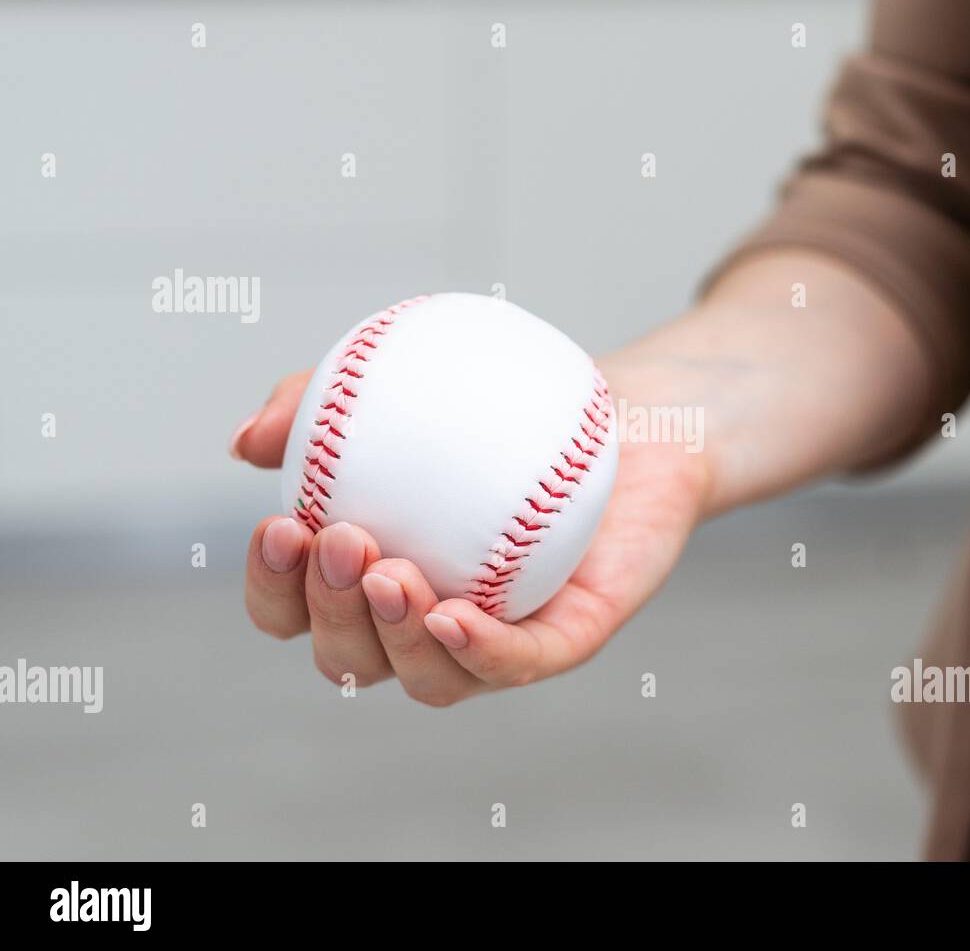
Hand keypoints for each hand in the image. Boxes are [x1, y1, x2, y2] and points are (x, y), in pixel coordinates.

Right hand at [232, 363, 710, 705]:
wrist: (632, 413)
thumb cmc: (510, 407)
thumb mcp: (407, 385)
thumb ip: (316, 405)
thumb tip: (244, 442)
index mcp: (374, 580)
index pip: (297, 610)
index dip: (273, 588)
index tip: (278, 525)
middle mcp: (427, 622)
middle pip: (350, 656)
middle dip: (330, 612)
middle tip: (344, 541)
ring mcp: (497, 639)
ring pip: (428, 678)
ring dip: (395, 637)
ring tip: (392, 574)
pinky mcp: (568, 638)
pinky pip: (517, 664)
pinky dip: (479, 651)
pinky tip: (455, 615)